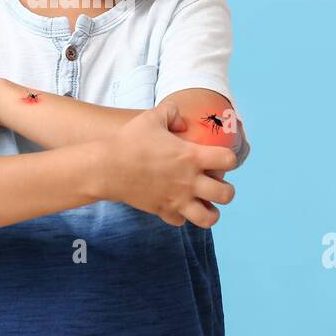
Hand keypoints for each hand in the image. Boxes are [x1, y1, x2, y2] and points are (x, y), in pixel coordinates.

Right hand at [99, 101, 236, 228]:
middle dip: (226, 190)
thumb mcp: (151, 117)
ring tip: (203, 203)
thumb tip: (182, 121)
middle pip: (227, 194)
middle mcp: (189, 181)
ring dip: (210, 211)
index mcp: (191, 156)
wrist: (106, 167)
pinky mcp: (163, 211)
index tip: (218, 158)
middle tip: (214, 183)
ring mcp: (177, 199)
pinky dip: (181, 216)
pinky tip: (176, 205)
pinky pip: (181, 222)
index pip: (228, 160)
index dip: (227, 159)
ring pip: (209, 218)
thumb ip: (171, 113)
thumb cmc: (129, 141)